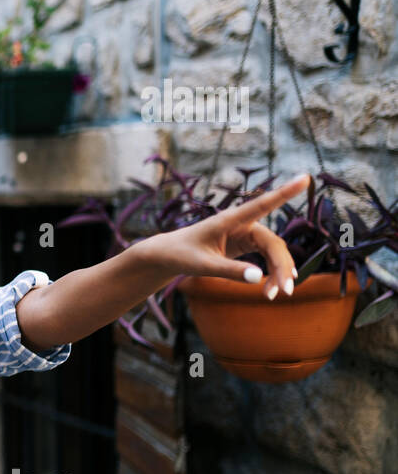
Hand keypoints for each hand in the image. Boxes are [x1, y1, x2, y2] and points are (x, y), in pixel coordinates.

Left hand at [153, 174, 308, 299]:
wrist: (169, 255)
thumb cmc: (182, 255)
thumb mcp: (203, 265)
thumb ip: (229, 270)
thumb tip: (259, 278)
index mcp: (229, 220)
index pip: (262, 205)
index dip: (285, 192)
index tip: (305, 178)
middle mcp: (242, 223)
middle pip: (274, 243)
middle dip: (282, 266)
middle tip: (285, 292)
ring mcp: (246, 233)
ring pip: (273, 251)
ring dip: (278, 273)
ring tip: (275, 295)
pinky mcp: (245, 243)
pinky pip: (267, 257)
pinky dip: (271, 272)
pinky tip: (273, 288)